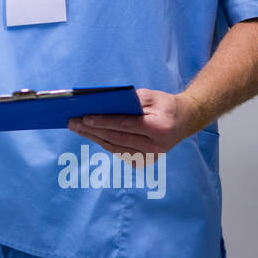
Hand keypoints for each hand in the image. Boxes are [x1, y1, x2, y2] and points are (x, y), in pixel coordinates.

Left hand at [67, 88, 202, 165]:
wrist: (184, 121)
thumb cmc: (163, 104)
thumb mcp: (149, 96)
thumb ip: (128, 101)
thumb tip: (100, 105)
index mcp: (159, 128)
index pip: (124, 125)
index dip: (103, 122)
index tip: (84, 118)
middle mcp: (156, 146)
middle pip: (116, 138)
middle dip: (92, 130)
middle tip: (73, 122)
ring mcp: (151, 157)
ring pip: (115, 147)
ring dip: (94, 137)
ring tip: (77, 128)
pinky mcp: (145, 162)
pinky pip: (119, 152)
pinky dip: (105, 143)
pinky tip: (92, 135)